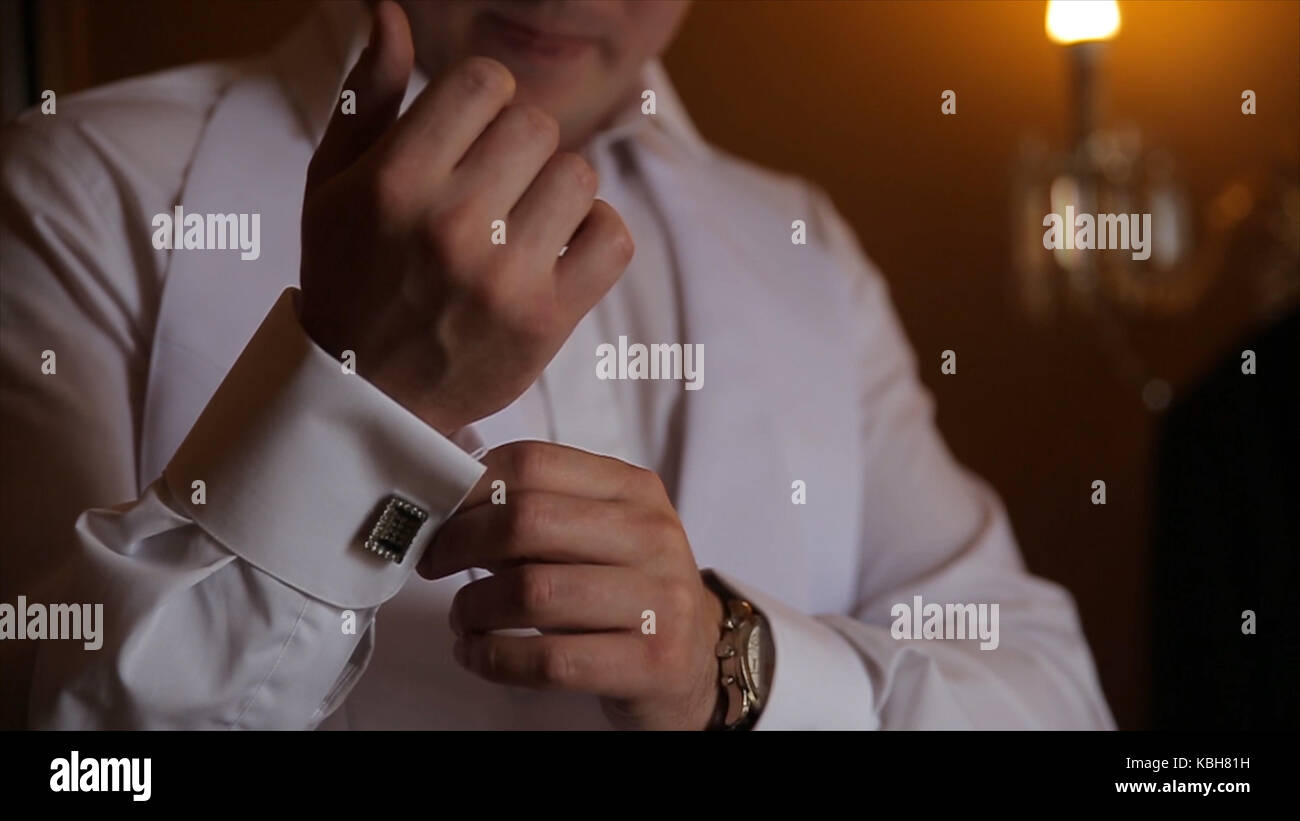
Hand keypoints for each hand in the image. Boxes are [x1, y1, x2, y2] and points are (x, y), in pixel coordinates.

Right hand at [299, 1, 632, 435]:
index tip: (470, 137)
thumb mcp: (333, 183)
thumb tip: (389, 10)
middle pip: (537, 125)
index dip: (485, 100)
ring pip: (579, 176)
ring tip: (522, 222)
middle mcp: (450, 224)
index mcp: (394, 181)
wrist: (369, 396)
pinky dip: (596, 236)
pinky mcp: (547, 318)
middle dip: (519, 147)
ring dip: (558, 191)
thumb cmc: (352, 275)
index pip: (485, 81)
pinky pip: (613, 235)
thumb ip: (367, 95)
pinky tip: (558, 250)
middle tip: (493, 189)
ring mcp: (503, 275)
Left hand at [419, 440, 726, 730]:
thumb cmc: (627, 590)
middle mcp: (652, 536)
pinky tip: (477, 654)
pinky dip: (493, 658)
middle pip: (527, 521)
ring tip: (462, 617)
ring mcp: (658, 600)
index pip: (534, 463)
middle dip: (460, 543)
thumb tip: (449, 504)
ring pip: (532, 592)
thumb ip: (539, 510)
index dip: (469, 487)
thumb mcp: (600, 533)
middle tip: (434, 563)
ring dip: (473, 607)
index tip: (438, 513)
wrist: (697, 659)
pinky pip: (549, 660)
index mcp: (634, 490)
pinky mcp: (651, 662)